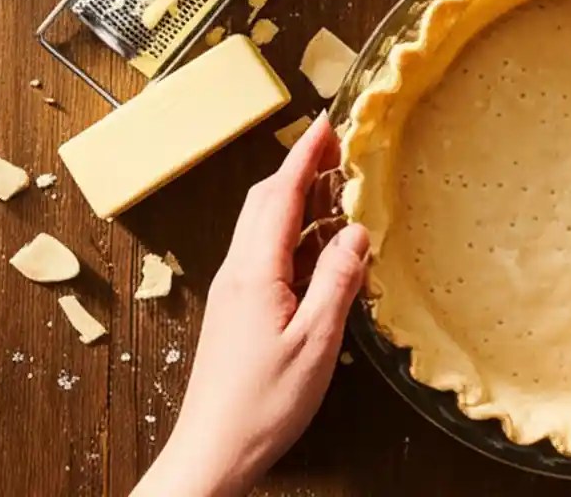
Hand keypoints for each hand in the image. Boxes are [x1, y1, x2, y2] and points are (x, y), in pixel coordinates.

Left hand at [133, 116, 369, 496]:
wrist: (214, 449)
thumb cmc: (263, 404)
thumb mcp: (316, 341)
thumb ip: (337, 281)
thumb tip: (357, 233)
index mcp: (255, 271)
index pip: (280, 195)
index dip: (305, 155)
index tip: (328, 121)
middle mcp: (239, 271)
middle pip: (265, 201)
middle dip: (300, 167)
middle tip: (338, 147)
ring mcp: (237, 290)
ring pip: (265, 226)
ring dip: (300, 200)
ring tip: (340, 189)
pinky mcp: (241, 309)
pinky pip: (268, 253)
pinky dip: (297, 234)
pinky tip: (324, 246)